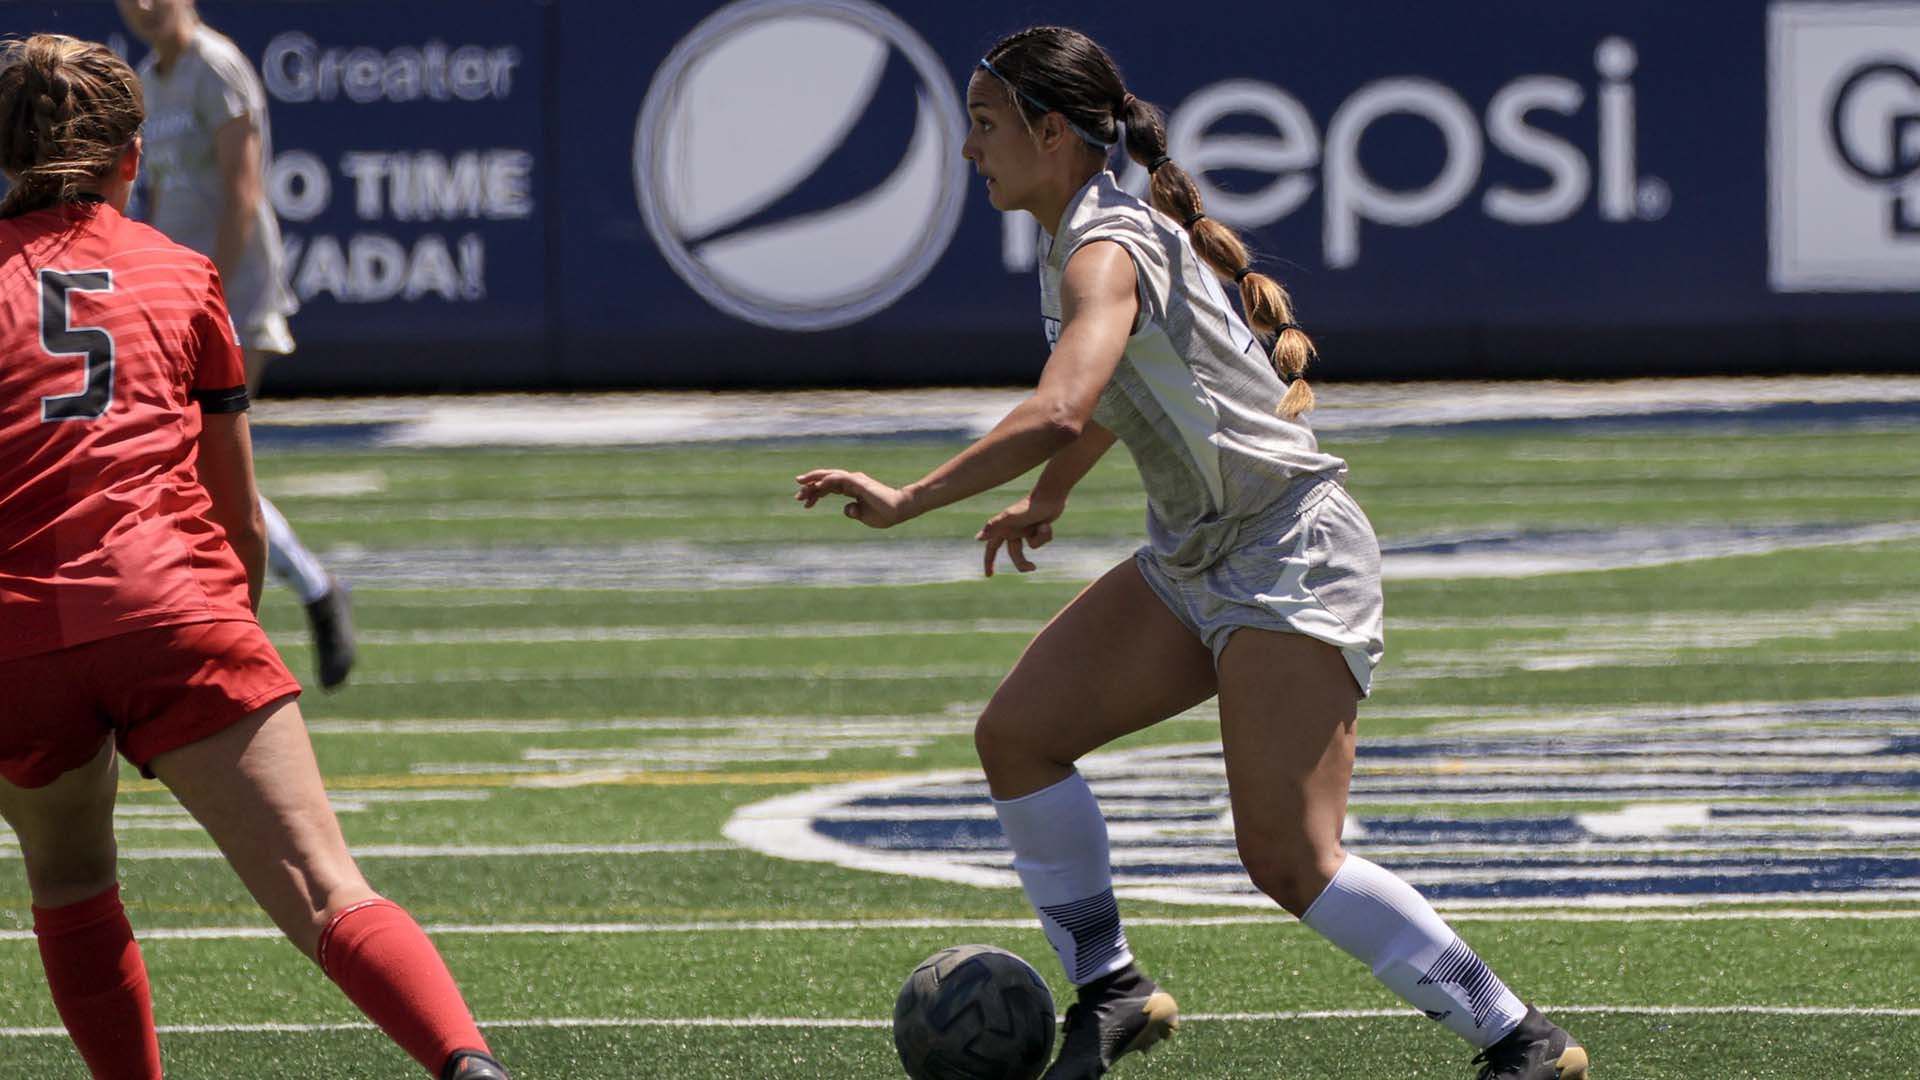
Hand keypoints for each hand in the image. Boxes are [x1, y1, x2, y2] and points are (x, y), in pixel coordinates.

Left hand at [795, 469, 913, 528]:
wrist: (900, 510)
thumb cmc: (885, 513)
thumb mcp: (865, 516)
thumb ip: (854, 511)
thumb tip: (846, 509)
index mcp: (853, 489)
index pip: (829, 488)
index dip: (816, 494)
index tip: (805, 503)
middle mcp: (852, 482)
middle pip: (826, 481)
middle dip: (810, 486)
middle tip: (797, 494)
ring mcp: (855, 481)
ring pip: (830, 476)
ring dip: (815, 479)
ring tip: (800, 484)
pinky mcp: (859, 483)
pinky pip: (840, 479)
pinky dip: (828, 480)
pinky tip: (818, 485)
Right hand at [976, 494, 1062, 576]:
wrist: (1050, 495)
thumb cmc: (1029, 506)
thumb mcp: (1010, 517)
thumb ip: (993, 526)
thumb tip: (978, 538)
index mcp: (1003, 528)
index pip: (991, 548)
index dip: (989, 561)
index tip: (989, 575)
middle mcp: (1013, 530)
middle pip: (1015, 554)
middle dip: (1024, 562)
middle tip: (1032, 568)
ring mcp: (1026, 530)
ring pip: (1033, 546)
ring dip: (1039, 539)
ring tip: (1043, 526)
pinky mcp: (1038, 529)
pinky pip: (1042, 540)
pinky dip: (1046, 534)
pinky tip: (1047, 523)